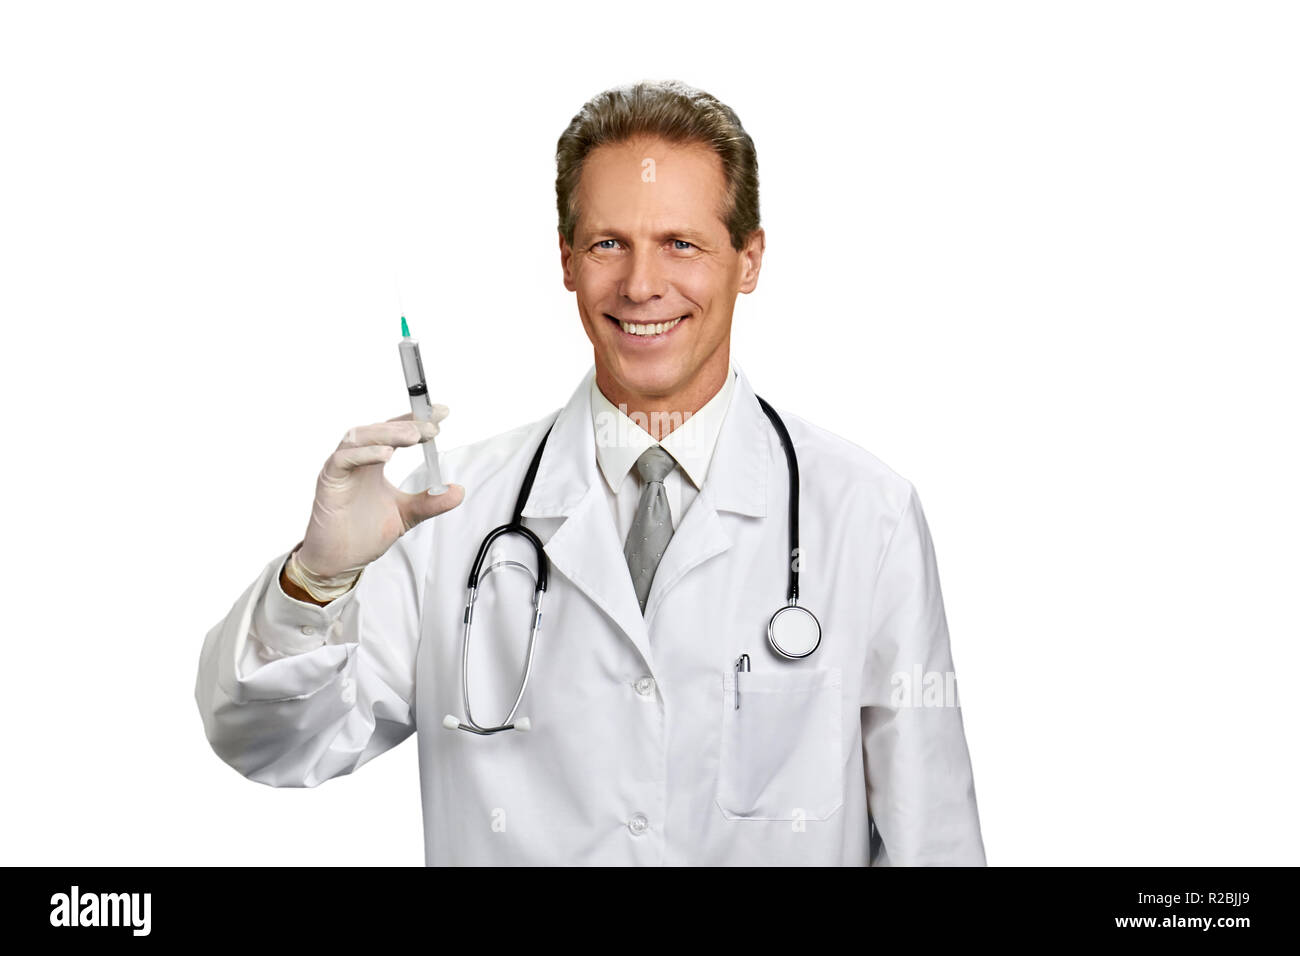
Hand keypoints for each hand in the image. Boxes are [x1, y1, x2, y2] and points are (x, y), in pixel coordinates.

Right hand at [294, 407, 463, 578]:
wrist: (340, 560)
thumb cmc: (364, 533)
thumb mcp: (406, 514)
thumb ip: (430, 502)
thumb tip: (459, 491)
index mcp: (374, 462)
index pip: (395, 432)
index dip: (416, 420)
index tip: (441, 413)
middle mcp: (357, 460)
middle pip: (379, 429)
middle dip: (406, 424)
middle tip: (430, 427)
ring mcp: (342, 469)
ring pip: (359, 437)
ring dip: (386, 433)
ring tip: (412, 436)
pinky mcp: (328, 481)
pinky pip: (342, 460)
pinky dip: (364, 453)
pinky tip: (385, 455)